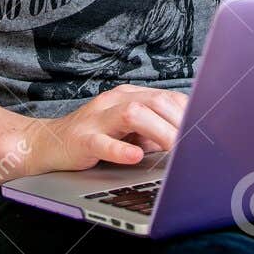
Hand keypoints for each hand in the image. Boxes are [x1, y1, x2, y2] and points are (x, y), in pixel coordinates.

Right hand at [21, 84, 189, 172]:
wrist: (48, 143)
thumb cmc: (94, 138)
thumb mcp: (128, 132)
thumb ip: (153, 132)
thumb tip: (187, 141)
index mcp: (128, 97)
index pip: (165, 97)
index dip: (187, 112)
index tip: (205, 128)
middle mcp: (114, 101)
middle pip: (153, 101)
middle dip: (177, 121)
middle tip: (193, 143)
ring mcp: (97, 118)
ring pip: (132, 114)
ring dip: (158, 131)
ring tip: (173, 148)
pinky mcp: (82, 138)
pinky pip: (102, 141)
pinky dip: (120, 148)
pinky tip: (133, 156)